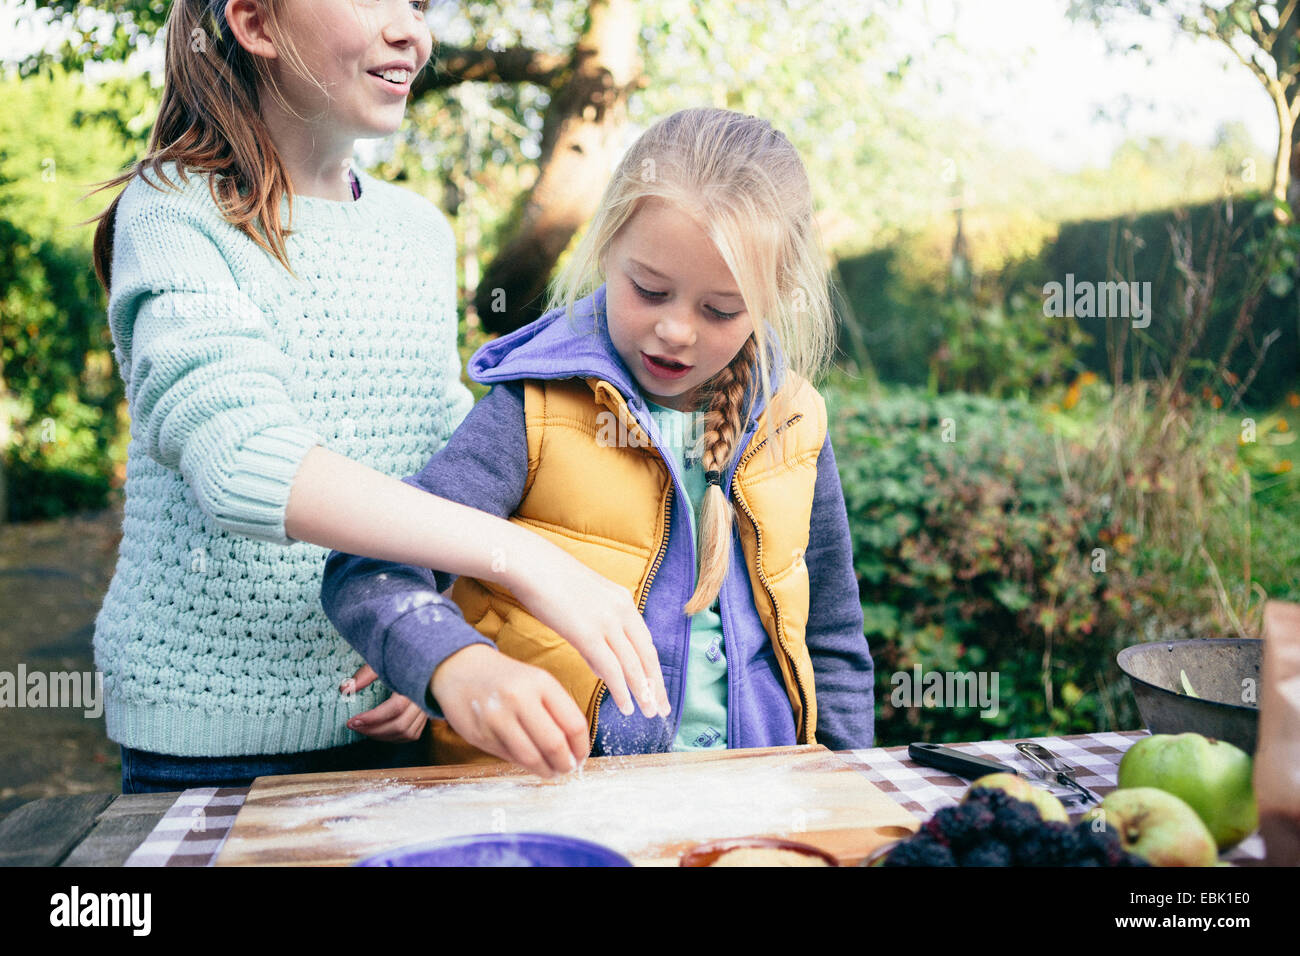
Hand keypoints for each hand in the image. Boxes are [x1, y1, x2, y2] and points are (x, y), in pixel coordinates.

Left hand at [341, 664, 427, 742]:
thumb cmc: (403, 655)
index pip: (395, 709)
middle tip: (354, 727)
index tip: (352, 721)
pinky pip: (413, 734)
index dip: (372, 718)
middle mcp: (422, 699)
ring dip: (383, 736)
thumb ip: (365, 674)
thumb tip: (344, 689)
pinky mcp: (426, 714)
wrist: (425, 657)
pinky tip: (380, 731)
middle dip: (373, 730)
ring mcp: (426, 708)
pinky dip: (396, 737)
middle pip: (400, 725)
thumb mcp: (383, 659)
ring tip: (365, 730)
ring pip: (407, 733)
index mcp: (413, 685)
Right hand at [431, 644, 589, 777]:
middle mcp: (518, 698)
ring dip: (546, 771)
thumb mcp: (537, 681)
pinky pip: (510, 758)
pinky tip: (530, 760)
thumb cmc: (507, 678)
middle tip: (568, 768)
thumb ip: (558, 710)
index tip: (581, 755)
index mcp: (540, 682)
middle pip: (554, 745)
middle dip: (566, 764)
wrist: (461, 668)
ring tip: (552, 771)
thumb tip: (576, 748)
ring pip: (531, 758)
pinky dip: (524, 764)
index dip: (582, 747)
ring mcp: (496, 717)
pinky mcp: (480, 734)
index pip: (573, 724)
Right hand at [504, 541, 671, 720]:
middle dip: (656, 685)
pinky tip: (626, 706)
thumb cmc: (551, 582)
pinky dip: (621, 690)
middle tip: (662, 710)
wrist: (531, 564)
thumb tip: (603, 663)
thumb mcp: (585, 603)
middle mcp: (622, 610)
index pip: (646, 642)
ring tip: (648, 713)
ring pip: (633, 664)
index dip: (653, 668)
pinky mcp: (587, 632)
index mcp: (623, 601)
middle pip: (646, 655)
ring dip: (642, 692)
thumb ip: (598, 631)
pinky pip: (611, 668)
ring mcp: (606, 621)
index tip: (659, 689)